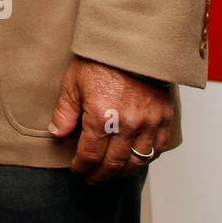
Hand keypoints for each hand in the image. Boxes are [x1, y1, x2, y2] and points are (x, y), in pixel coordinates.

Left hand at [49, 58, 173, 182]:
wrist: (134, 43)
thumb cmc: (102, 59)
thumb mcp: (74, 81)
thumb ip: (65, 111)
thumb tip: (57, 133)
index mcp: (102, 116)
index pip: (90, 154)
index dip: (82, 166)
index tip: (77, 169)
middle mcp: (127, 124)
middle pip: (113, 163)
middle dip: (100, 174)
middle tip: (92, 178)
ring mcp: (149, 123)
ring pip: (136, 161)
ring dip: (122, 172)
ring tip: (110, 173)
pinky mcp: (164, 118)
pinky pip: (157, 149)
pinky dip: (144, 159)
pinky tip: (133, 160)